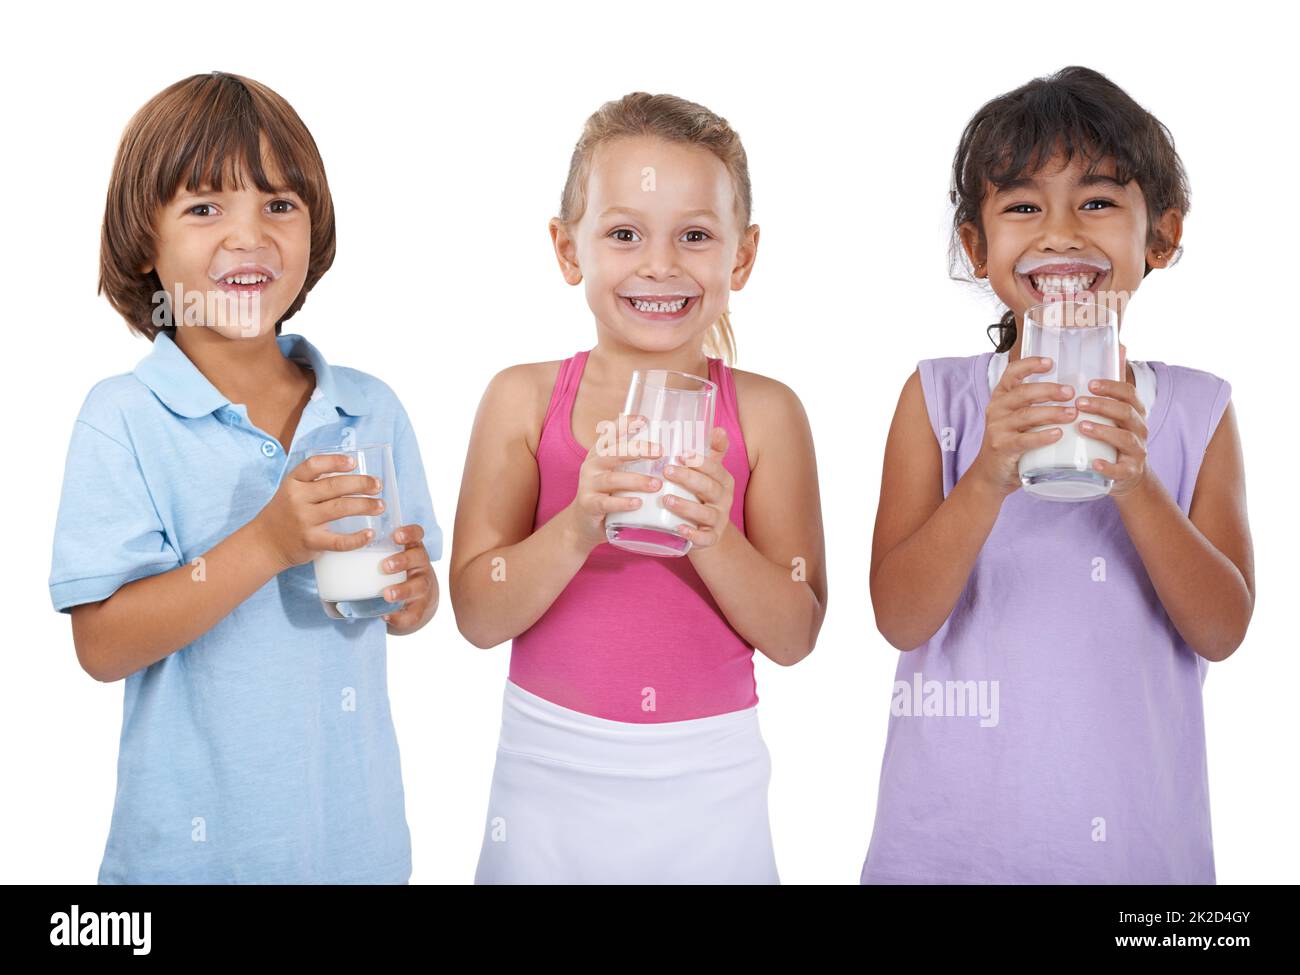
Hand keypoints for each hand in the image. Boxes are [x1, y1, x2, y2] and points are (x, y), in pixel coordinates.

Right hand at [254, 453, 386, 569]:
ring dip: (365, 505)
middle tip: (377, 485)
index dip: (335, 461)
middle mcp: (298, 499)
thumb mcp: (292, 491)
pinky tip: (369, 533)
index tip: (354, 462)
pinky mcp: (311, 541)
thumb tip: (354, 475)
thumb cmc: (285, 514)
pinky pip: (338, 540)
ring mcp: (304, 520)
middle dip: (361, 484)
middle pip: (334, 486)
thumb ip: (314, 483)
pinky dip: (357, 538)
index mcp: (293, 482)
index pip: (314, 465)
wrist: (264, 543)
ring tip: (380, 505)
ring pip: (340, 508)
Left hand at [379, 523, 434, 632]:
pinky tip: (387, 617)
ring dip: (403, 590)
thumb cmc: (395, 573)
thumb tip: (327, 551)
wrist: (416, 601)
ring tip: (386, 594)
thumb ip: (368, 552)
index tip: (395, 535)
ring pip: (419, 586)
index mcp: (412, 549)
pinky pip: (414, 613)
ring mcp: (423, 587)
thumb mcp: (389, 557)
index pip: (417, 535)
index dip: (409, 533)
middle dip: (403, 561)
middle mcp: (421, 566)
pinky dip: (401, 616)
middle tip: (385, 566)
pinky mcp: (420, 608)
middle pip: (419, 558)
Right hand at [564, 414, 664, 550]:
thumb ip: (634, 462)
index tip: (645, 419)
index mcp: (600, 453)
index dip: (625, 423)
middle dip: (637, 449)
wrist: (583, 522)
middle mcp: (592, 465)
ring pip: (612, 479)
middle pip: (613, 452)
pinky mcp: (589, 505)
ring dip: (636, 480)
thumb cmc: (609, 493)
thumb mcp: (617, 473)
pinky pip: (606, 503)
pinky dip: (623, 503)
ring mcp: (588, 485)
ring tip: (657, 484)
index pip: (610, 432)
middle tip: (661, 450)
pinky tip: (638, 503)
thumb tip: (670, 452)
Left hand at [662, 425, 733, 550]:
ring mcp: (718, 520)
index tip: (682, 453)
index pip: (715, 469)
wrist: (709, 532)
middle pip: (709, 488)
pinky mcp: (711, 539)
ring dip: (686, 506)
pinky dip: (693, 534)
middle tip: (667, 470)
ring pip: (706, 514)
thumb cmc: (702, 495)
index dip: (701, 461)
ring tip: (666, 499)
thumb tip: (716, 427)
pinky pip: (704, 538)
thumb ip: (711, 452)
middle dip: (688, 478)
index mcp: (723, 481)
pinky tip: (678, 529)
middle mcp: (724, 500)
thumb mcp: (709, 474)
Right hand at [970, 354, 1079, 496]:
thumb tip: (1074, 394)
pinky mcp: (1003, 447)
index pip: (1011, 373)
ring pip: (1027, 415)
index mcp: (1001, 398)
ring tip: (1072, 413)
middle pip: (1023, 392)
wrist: (992, 473)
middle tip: (1071, 393)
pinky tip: (1058, 434)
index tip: (1051, 363)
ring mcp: (998, 428)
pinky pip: (1025, 439)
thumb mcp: (1017, 419)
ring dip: (1052, 412)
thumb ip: (1034, 405)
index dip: (1030, 365)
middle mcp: (996, 409)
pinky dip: (1043, 436)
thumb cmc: (1012, 442)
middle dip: (1049, 390)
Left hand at [1074, 342, 1150, 497]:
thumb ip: (1113, 384)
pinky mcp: (1128, 472)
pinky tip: (1093, 463)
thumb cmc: (1114, 436)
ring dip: (1103, 431)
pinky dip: (1108, 466)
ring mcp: (1136, 452)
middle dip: (1102, 406)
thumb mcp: (1114, 411)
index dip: (1111, 387)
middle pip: (1126, 413)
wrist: (1127, 475)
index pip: (1129, 393)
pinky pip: (1121, 470)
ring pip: (1125, 439)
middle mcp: (1139, 429)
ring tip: (1082, 426)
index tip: (1089, 384)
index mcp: (1135, 411)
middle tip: (1078, 403)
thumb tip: (1118, 345)